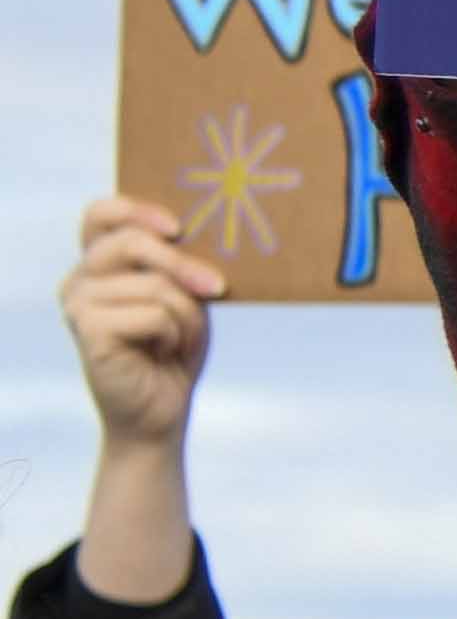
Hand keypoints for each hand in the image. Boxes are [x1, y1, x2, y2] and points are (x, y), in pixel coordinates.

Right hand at [64, 198, 216, 451]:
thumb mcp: (185, 295)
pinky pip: (153, 315)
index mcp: (97, 263)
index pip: (101, 213)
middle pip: (133, 243)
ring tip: (175, 339)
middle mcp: (79, 279)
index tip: (178, 228)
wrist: (162, 407)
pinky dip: (173, 334)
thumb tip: (201, 230)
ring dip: (185, 315)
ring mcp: (78, 304)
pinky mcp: (88, 331)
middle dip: (185, 266)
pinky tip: (161, 352)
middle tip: (217, 289)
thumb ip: (179, 262)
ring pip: (154, 285)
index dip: (137, 210)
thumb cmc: (175, 347)